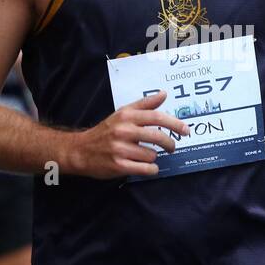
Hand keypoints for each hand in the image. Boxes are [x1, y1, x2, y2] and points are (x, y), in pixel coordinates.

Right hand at [68, 91, 191, 179]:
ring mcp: (120, 149)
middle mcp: (123, 131)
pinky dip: (150, 169)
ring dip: (152, 158)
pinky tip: (144, 167)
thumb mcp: (121, 114)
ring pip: (152, 155)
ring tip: (142, 156)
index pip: (156, 117)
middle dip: (170, 144)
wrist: (79, 150)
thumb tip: (164, 94)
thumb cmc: (104, 132)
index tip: (186, 130)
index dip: (175, 124)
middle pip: (158, 137)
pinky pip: (146, 169)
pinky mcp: (118, 165)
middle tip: (171, 148)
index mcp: (126, 117)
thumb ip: (144, 105)